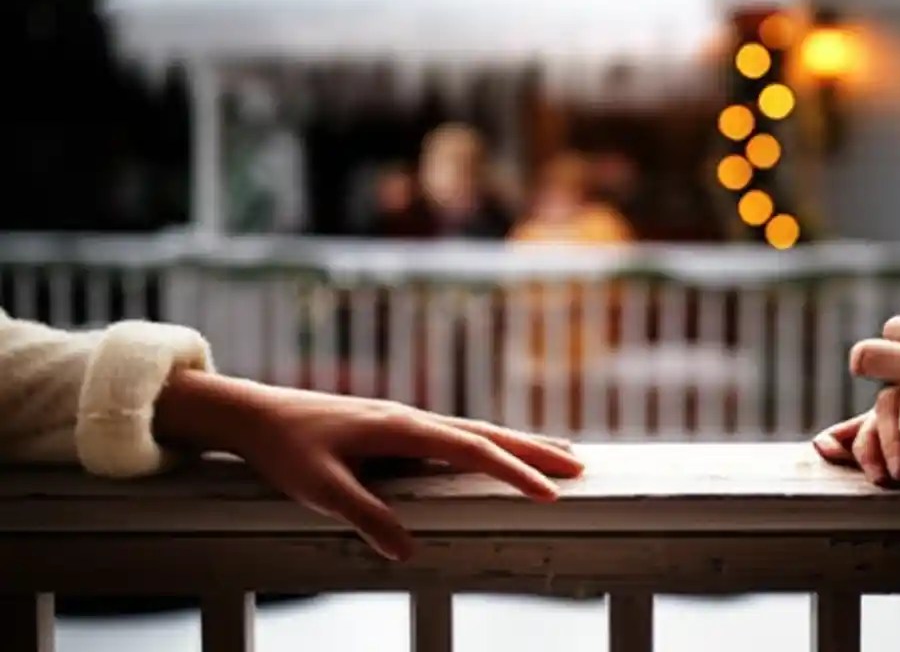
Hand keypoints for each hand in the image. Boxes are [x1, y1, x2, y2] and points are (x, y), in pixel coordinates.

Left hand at [155, 371, 583, 560]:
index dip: (514, 472)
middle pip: (488, 433)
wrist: (255, 413)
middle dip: (535, 450)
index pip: (472, 450)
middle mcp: (413, 419)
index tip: (550, 492)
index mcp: (402, 427)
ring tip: (558, 455)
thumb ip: (364, 516)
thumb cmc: (285, 448)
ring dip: (518, 444)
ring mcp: (407, 421)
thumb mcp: (319, 487)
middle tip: (580, 466)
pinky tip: (497, 455)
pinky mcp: (398, 428)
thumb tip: (408, 550)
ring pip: (476, 431)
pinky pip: (457, 436)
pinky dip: (490, 445)